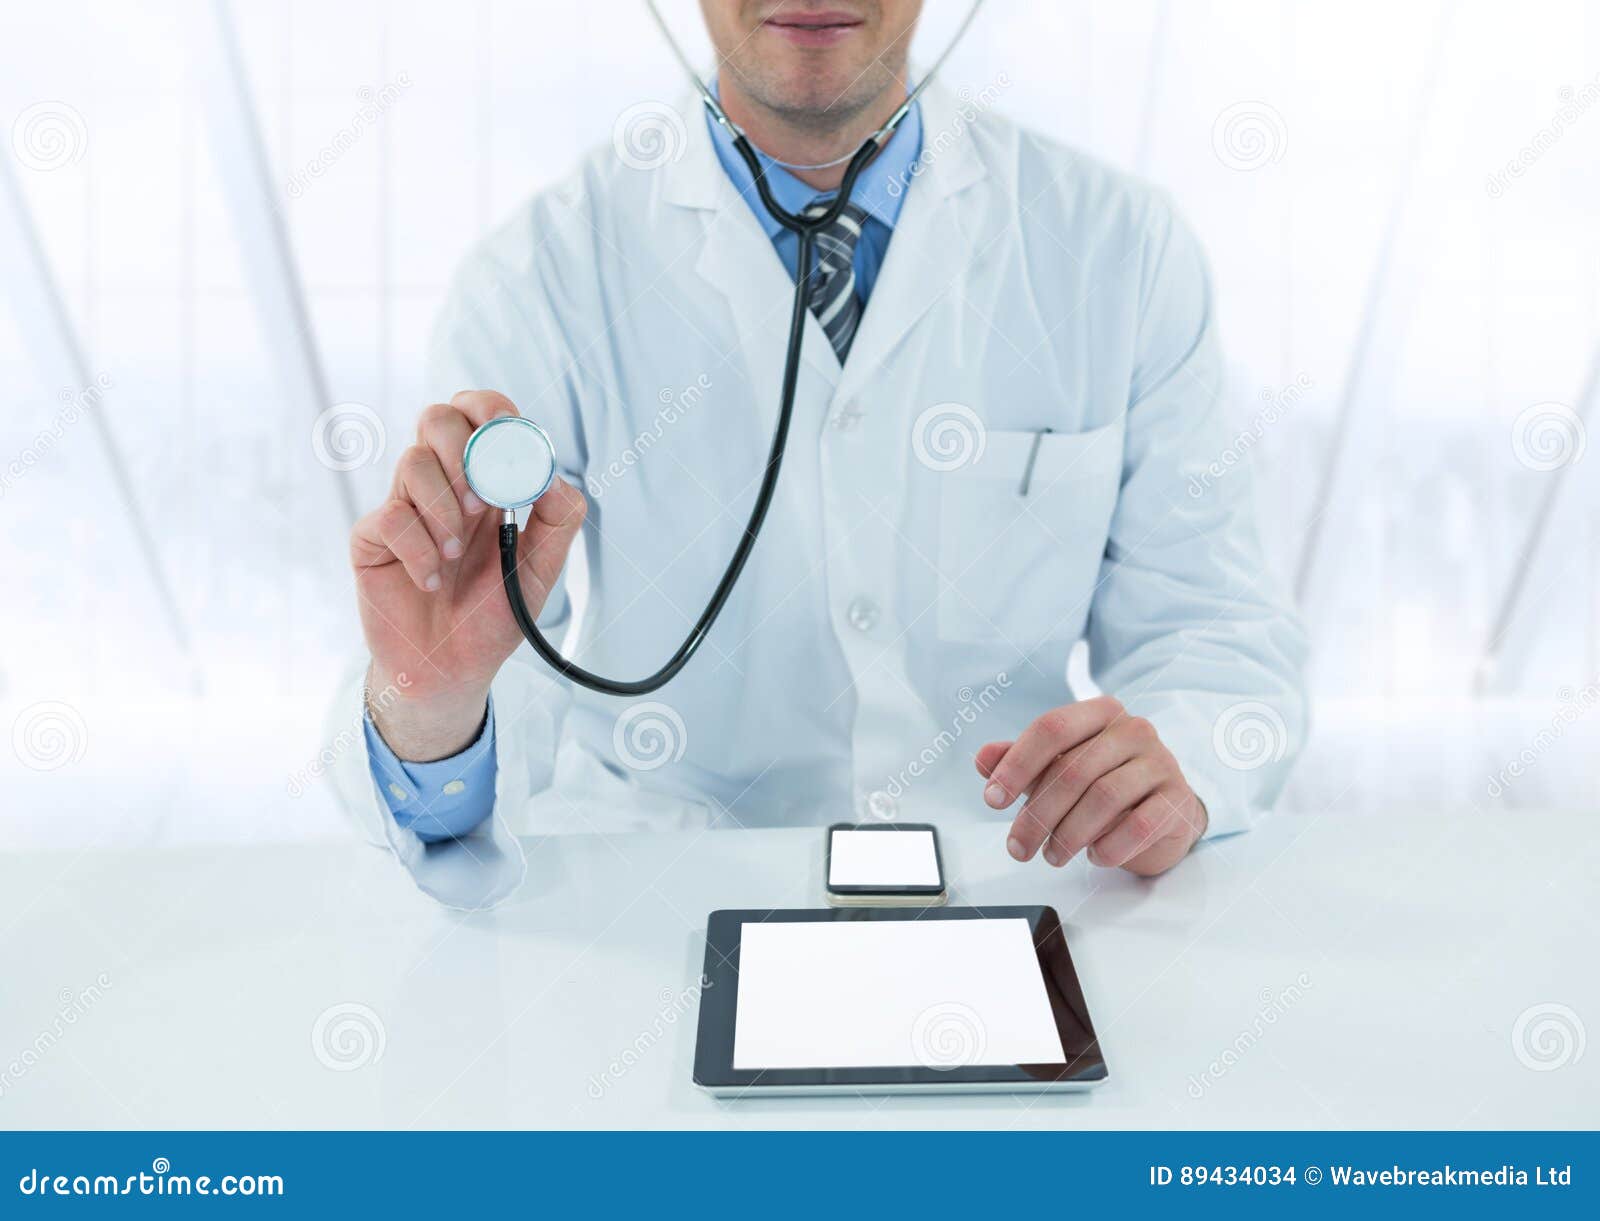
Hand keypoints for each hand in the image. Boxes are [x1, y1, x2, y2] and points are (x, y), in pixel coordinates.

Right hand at [350, 390, 585, 759]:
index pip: (481, 416)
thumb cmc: (494, 616)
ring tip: (456, 556)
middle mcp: (443, 485)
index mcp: (485, 482)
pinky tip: (430, 582)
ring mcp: (404, 507)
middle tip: (483, 502)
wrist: (452, 671)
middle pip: (437, 417)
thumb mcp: (541, 571)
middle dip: (464, 450)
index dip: (493, 412)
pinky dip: (418, 551)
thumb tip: (553, 476)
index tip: (509, 439)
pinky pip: (390, 517)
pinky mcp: (372, 538)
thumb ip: (557, 521)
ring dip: (444, 509)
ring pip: (413, 461)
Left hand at [975, 696, 1206, 876]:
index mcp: (1099, 713)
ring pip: (1103, 797)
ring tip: (1052, 856)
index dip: (1016, 764)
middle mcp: (1133, 730)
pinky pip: (1139, 824)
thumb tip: (982, 758)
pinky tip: (1093, 856)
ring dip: (1068, 834)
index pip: (1051, 728)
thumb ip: (1020, 761)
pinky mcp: (1178, 800)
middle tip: (1018, 848)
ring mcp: (1161, 763)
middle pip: (1073, 769)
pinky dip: (1108, 846)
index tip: (992, 799)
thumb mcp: (1058, 769)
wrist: (1163, 813)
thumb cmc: (1103, 784)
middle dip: (1037, 815)